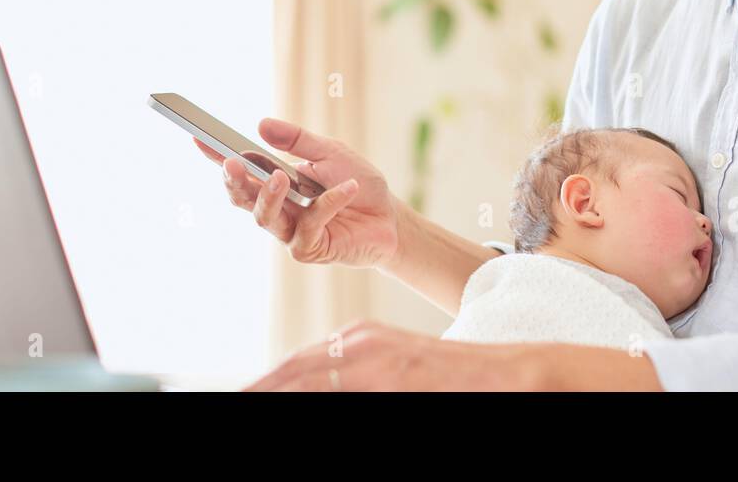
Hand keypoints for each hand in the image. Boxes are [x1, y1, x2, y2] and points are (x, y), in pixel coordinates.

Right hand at [193, 119, 399, 268]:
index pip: (242, 171)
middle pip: (243, 199)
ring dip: (270, 196)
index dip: (217, 158)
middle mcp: (278, 208)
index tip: (199, 139)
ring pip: (266, 217)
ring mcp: (290, 231)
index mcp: (276, 182)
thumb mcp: (331, 152)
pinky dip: (328, 203)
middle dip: (234, 181)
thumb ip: (298, 140)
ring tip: (280, 176)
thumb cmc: (358, 183)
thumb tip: (260, 125)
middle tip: (232, 163)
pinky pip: (310, 226)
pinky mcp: (310, 249)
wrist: (391, 217)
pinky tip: (347, 187)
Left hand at [242, 320, 540, 390]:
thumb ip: (357, 376)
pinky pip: (335, 388)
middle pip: (294, 369)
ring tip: (247, 396)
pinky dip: (307, 392)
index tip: (244, 392)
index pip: (298, 364)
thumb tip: (318, 386)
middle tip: (235, 396)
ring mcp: (373, 358)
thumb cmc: (447, 380)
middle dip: (262, 386)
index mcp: (359, 339)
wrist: (502, 373)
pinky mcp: (387, 374)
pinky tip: (286, 398)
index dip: (267, 382)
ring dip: (277, 388)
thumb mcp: (393, 372)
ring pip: (308, 379)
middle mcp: (361, 342)